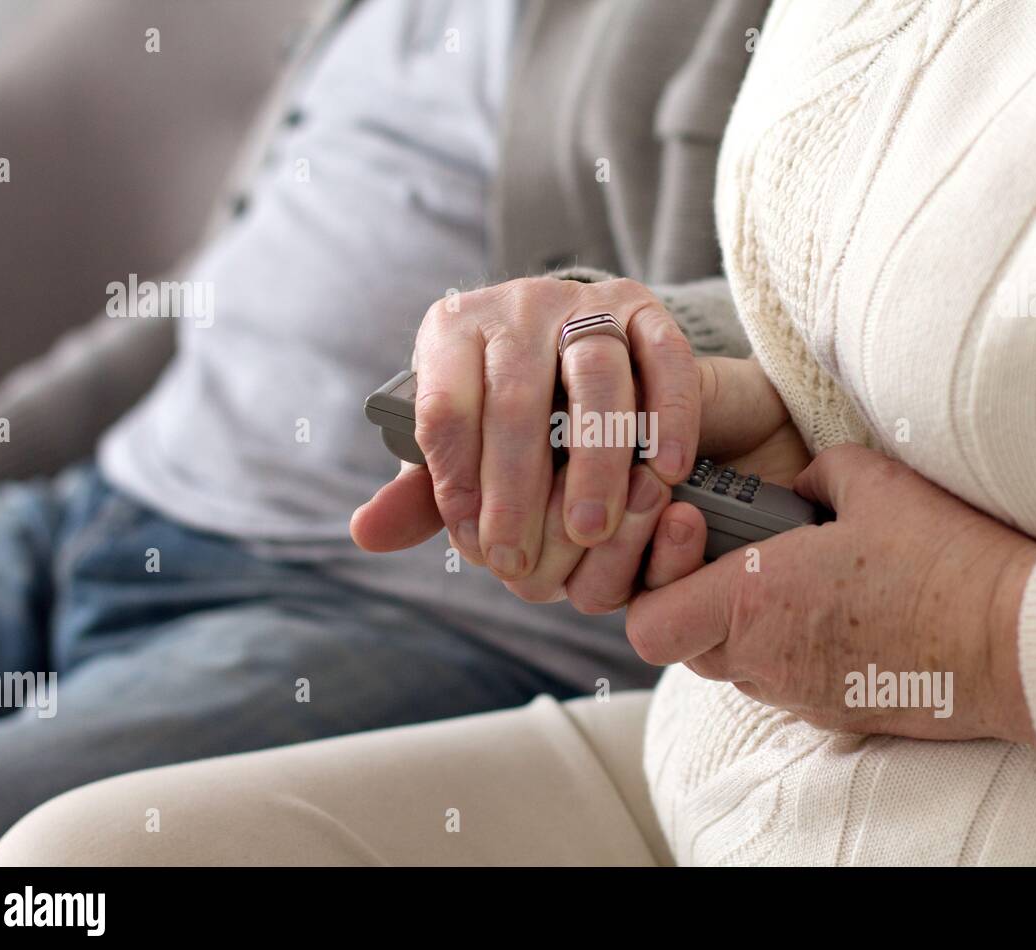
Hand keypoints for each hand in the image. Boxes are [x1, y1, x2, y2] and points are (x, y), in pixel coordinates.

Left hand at [352, 276, 699, 577]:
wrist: (572, 345)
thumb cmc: (502, 413)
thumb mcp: (459, 444)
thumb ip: (421, 491)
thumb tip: (365, 533)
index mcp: (453, 331)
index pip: (444, 407)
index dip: (456, 482)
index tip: (474, 544)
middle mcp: (516, 305)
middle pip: (515, 397)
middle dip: (517, 488)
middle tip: (523, 561)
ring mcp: (586, 301)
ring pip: (594, 377)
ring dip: (594, 461)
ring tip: (591, 530)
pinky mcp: (647, 310)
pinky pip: (665, 359)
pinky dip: (669, 416)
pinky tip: (667, 472)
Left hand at [626, 444, 1035, 743]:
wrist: (1019, 645)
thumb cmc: (946, 560)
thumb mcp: (873, 482)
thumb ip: (814, 474)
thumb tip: (801, 483)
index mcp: (755, 603)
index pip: (648, 623)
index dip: (653, 580)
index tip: (693, 532)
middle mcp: (764, 661)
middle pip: (682, 643)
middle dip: (694, 595)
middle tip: (739, 550)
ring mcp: (799, 695)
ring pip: (731, 664)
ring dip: (741, 623)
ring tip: (792, 577)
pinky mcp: (834, 713)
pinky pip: (781, 680)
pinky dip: (787, 647)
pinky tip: (834, 610)